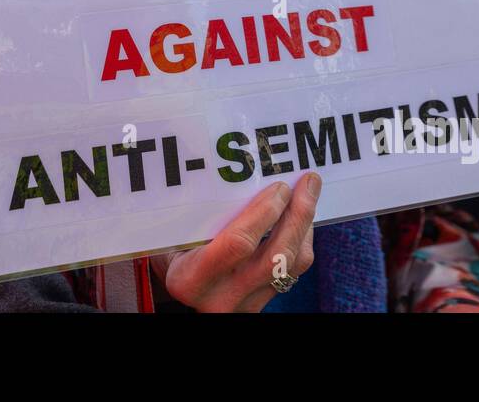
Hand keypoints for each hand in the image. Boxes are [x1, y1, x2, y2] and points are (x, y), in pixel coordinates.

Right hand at [150, 172, 319, 312]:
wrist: (176, 286)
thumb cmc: (170, 248)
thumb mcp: (175, 233)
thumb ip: (204, 215)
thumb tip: (243, 174)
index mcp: (192, 278)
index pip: (239, 244)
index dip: (264, 213)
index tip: (279, 187)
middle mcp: (220, 298)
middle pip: (275, 257)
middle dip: (297, 216)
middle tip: (307, 183)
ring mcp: (245, 305)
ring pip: (290, 267)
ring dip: (305, 227)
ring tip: (308, 195)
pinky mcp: (261, 304)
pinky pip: (292, 273)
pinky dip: (301, 242)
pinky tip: (300, 219)